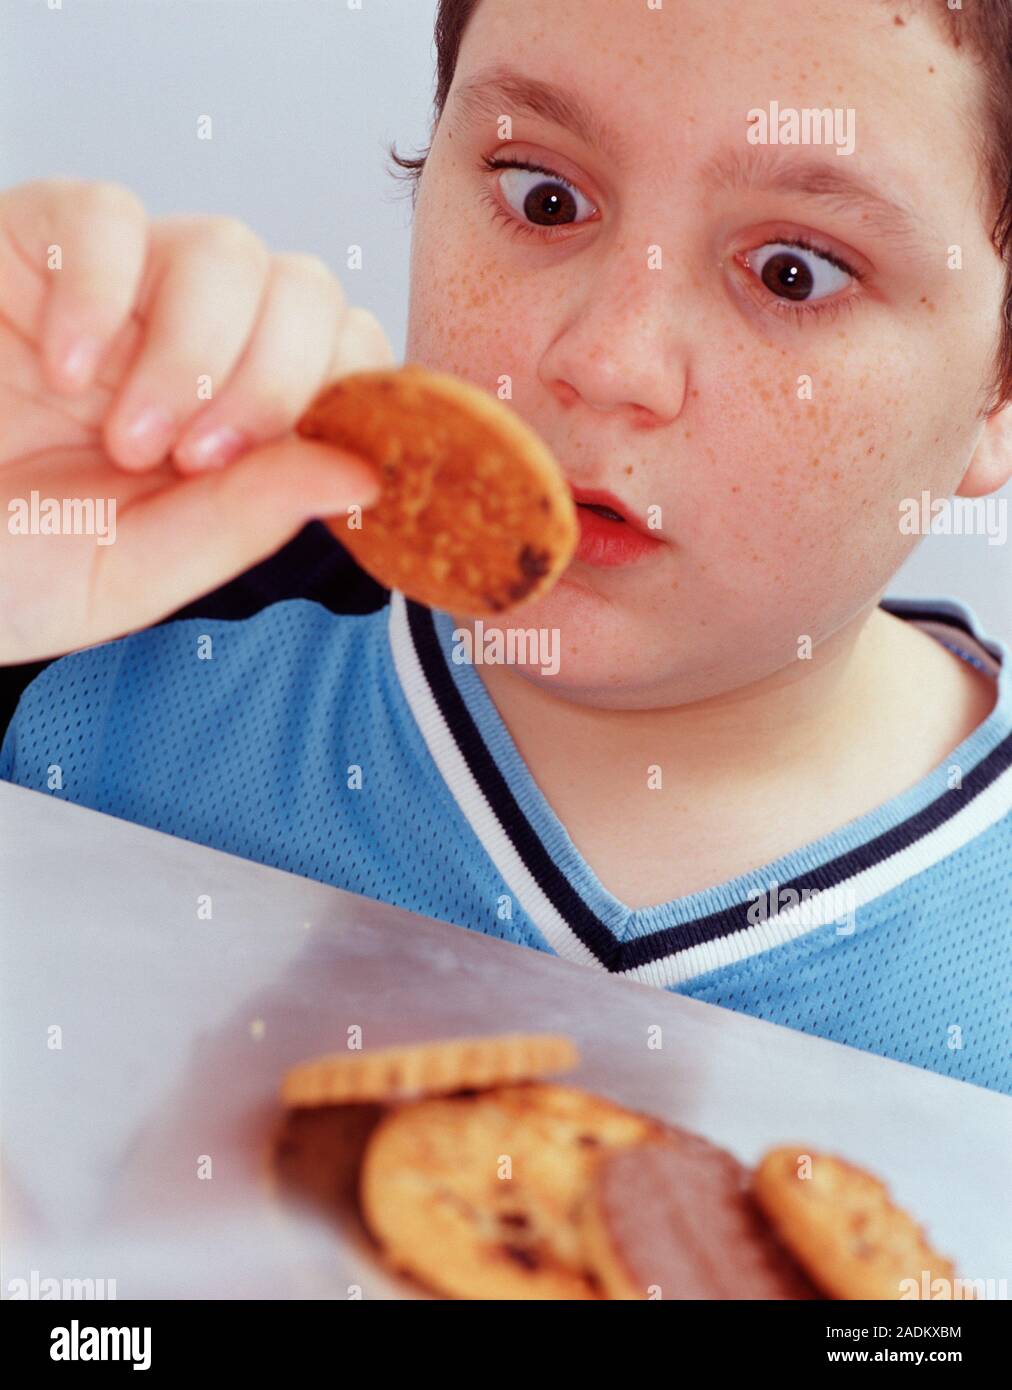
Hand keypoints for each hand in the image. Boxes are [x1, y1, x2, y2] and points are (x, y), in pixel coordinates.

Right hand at [0, 178, 391, 661]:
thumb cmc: (4, 563)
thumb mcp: (131, 569)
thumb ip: (243, 520)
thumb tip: (363, 469)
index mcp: (237, 421)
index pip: (348, 363)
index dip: (347, 398)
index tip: (288, 466)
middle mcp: (195, 345)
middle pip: (308, 293)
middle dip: (273, 380)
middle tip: (191, 459)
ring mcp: (123, 291)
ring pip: (227, 248)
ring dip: (193, 350)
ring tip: (124, 436)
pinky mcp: (38, 241)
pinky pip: (108, 213)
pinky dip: (101, 292)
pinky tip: (65, 369)